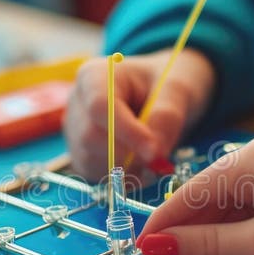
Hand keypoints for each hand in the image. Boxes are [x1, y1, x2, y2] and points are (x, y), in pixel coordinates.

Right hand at [63, 48, 214, 179]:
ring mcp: (76, 131)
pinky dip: (122, 179)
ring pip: (90, 161)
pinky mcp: (83, 154)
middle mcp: (78, 103)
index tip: (154, 152)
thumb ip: (167, 117)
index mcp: (95, 75)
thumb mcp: (178, 89)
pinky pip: (95, 175)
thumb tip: (154, 153)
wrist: (164, 90)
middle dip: (128, 154)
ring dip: (127, 169)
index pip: (100, 107)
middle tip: (161, 158)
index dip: (126, 132)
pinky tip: (142, 166)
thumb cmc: (168, 81)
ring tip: (154, 158)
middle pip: (90, 137)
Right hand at [136, 137, 253, 254]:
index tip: (143, 253)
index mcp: (252, 159)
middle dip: (186, 236)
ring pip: (225, 208)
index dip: (164, 225)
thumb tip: (156, 248)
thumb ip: (204, 245)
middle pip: (206, 198)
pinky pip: (245, 214)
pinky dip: (230, 236)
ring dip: (207, 239)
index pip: (190, 191)